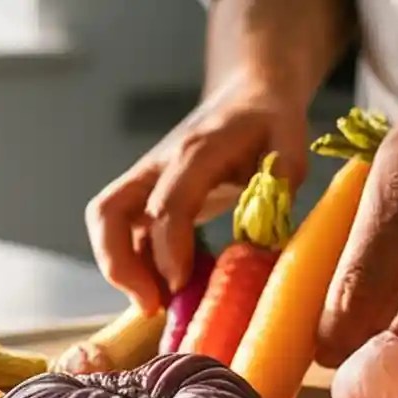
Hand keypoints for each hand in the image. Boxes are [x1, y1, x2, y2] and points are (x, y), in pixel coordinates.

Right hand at [86, 73, 309, 313]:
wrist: (248, 92)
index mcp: (195, 152)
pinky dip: (138, 266)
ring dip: (123, 270)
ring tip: (160, 304)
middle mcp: (159, 166)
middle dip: (118, 265)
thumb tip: (266, 228)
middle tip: (151, 305)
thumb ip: (284, 177)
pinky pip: (126, 234)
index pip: (167, 205)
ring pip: (108, 225)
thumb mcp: (290, 139)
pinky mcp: (148, 197)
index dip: (170, 250)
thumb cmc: (269, 118)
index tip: (182, 286)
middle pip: (107, 212)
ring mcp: (147, 181)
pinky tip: (169, 288)